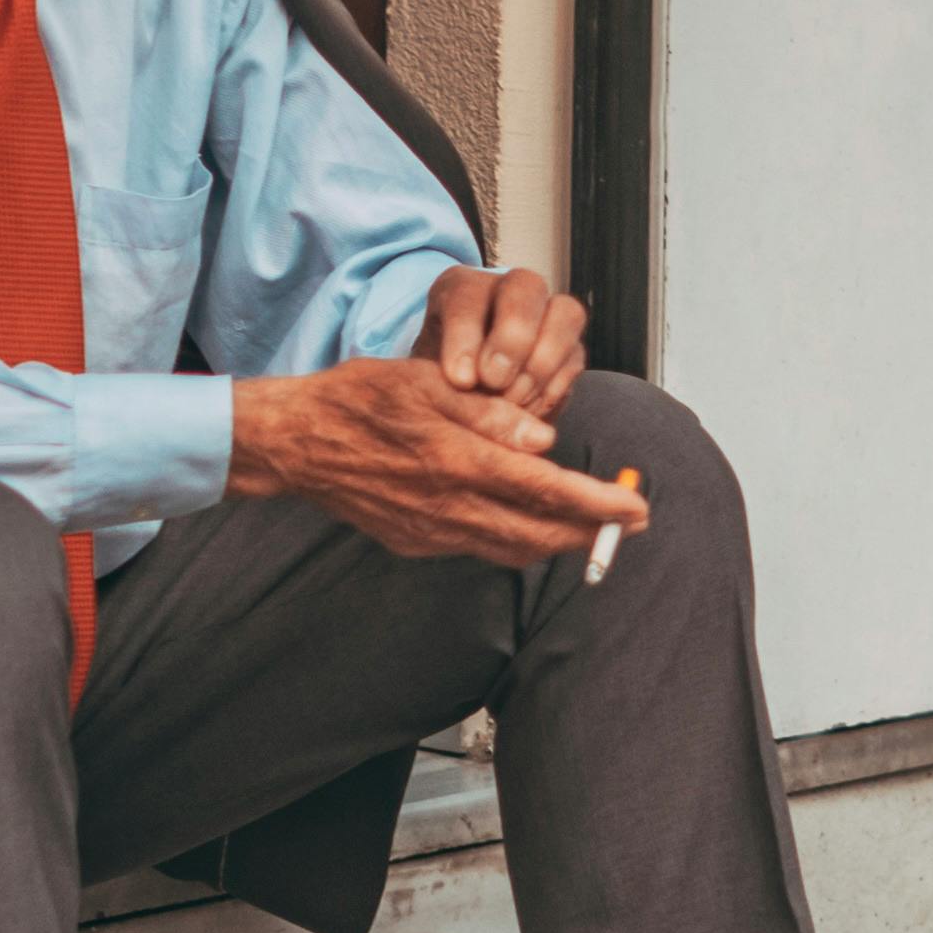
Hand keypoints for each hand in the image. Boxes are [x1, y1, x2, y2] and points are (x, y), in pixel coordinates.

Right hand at [230, 355, 648, 568]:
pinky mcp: (416, 542)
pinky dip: (514, 538)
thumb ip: (491, 414)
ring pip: (512, 548)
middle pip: (539, 533)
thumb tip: (546, 440)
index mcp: (457, 461)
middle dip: (591, 530)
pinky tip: (525, 519)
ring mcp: (431, 532)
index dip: (596, 504)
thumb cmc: (359, 399)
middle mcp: (448, 506)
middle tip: (630, 519)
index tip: (635, 507)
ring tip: (589, 524)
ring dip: (556, 540)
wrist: (296, 443)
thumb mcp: (427, 384)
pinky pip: (479, 547)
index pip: (544, 491)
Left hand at [425, 262, 590, 428]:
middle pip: (526, 285)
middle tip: (493, 382)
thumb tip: (466, 383)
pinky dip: (553, 388)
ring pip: (566, 313)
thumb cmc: (438, 384)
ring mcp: (546, 313)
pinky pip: (576, 357)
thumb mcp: (425, 379)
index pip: (467, 294)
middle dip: (512, 339)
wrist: (464, 403)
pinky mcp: (570, 347)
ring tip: (512, 402)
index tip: (459, 380)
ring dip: (540, 364)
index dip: (465, 336)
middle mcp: (508, 288)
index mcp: (461, 288)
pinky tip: (527, 410)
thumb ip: (439, 378)